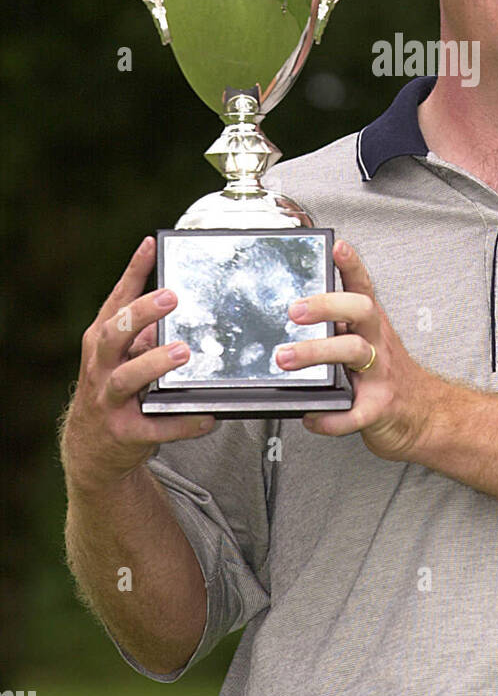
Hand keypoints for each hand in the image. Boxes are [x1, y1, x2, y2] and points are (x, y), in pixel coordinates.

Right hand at [59, 236, 216, 494]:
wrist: (92, 450)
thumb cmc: (115, 389)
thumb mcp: (122, 356)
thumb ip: (145, 331)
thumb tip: (182, 298)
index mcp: (102, 343)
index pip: (115, 302)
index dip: (132, 273)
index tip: (151, 245)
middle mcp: (100, 368)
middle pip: (113, 335)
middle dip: (140, 314)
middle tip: (170, 297)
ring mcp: (109, 401)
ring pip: (128, 379)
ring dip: (155, 363)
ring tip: (182, 351)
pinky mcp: (125, 433)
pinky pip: (156, 427)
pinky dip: (182, 422)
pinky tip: (207, 416)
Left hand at [276, 240, 445, 461]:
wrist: (425, 415)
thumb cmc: (388, 376)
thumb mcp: (367, 343)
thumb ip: (340, 326)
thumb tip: (297, 310)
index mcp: (372, 326)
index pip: (363, 287)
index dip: (352, 266)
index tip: (338, 246)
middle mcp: (378, 344)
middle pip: (360, 311)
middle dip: (327, 305)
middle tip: (294, 311)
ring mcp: (381, 374)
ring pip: (353, 352)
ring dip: (316, 352)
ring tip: (286, 359)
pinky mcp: (379, 408)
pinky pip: (353, 412)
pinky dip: (329, 417)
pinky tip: (311, 416)